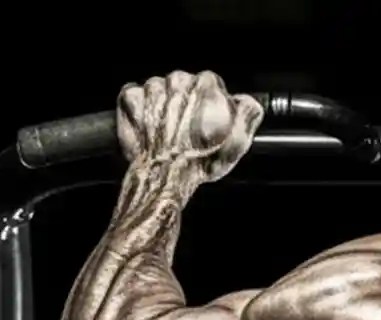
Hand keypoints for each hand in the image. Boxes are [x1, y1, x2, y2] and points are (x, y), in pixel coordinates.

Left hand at [117, 70, 262, 182]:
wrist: (165, 176)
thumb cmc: (200, 161)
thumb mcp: (239, 141)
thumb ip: (249, 112)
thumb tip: (247, 102)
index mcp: (206, 85)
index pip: (211, 82)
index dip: (211, 102)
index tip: (208, 119)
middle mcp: (179, 81)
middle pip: (184, 83)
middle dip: (187, 102)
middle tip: (189, 128)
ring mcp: (152, 89)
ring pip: (161, 88)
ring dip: (165, 104)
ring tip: (170, 129)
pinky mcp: (131, 99)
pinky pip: (137, 94)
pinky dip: (143, 108)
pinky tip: (152, 125)